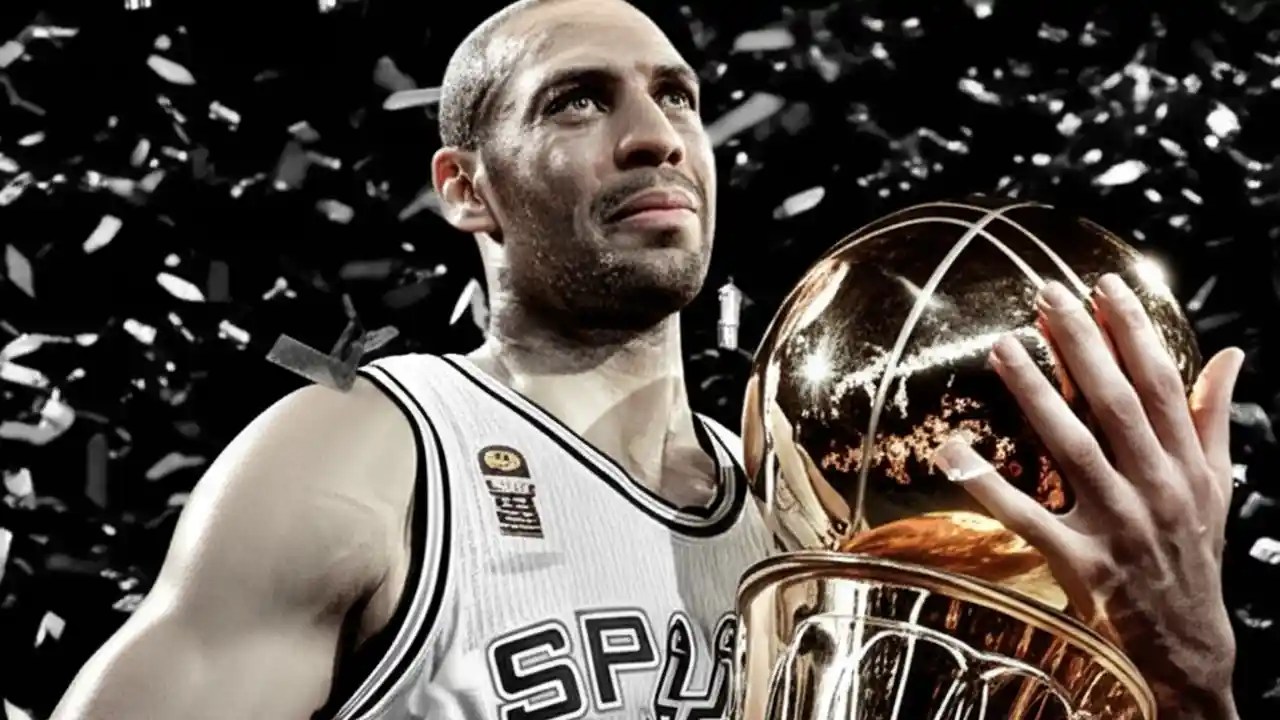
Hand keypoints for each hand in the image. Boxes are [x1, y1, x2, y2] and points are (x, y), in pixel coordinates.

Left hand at [931, 274, 1244, 719]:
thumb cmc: (1194, 556)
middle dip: (1080, 345)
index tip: (1103, 286)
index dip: (1131, 331)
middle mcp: (1156, 488)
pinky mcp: (1081, 561)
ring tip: (1004, 346)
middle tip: (1045, 296)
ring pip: (1073, 448)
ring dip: (1038, 394)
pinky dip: (990, 485)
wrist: (1187, 645)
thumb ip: (1212, 418)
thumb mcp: (1217, 486)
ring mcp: (1118, 525)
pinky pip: (1028, 516)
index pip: (1159, 384)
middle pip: (1114, 404)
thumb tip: (1232, 354)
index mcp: (1187, 465)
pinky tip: (955, 450)